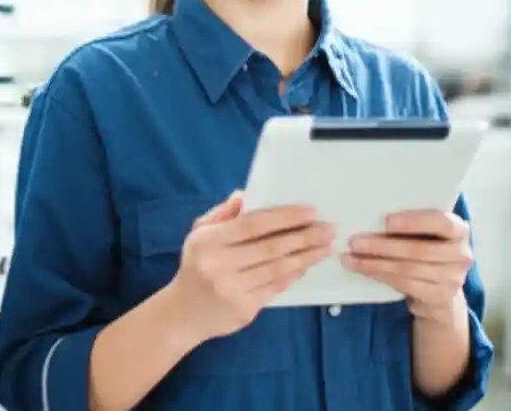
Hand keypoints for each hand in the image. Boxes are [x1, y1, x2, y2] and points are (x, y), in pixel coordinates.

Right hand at [165, 191, 334, 342]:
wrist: (181, 315)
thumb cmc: (195, 266)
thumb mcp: (199, 234)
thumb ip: (223, 214)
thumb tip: (246, 195)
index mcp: (209, 241)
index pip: (254, 225)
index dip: (285, 217)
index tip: (311, 211)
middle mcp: (220, 265)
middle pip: (271, 247)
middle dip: (305, 236)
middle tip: (329, 228)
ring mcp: (233, 289)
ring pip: (278, 268)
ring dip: (307, 256)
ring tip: (326, 247)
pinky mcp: (244, 309)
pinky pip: (276, 288)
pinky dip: (294, 274)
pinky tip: (307, 265)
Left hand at [342, 210, 472, 321]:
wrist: (441, 291)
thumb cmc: (428, 250)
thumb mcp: (428, 233)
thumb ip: (413, 222)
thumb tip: (372, 210)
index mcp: (459, 230)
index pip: (441, 222)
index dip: (414, 222)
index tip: (387, 221)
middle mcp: (461, 255)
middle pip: (419, 250)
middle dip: (383, 246)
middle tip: (355, 242)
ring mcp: (453, 279)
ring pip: (408, 270)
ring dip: (376, 263)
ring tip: (352, 257)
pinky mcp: (439, 297)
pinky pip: (405, 285)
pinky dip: (381, 276)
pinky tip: (364, 269)